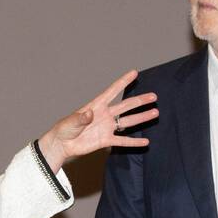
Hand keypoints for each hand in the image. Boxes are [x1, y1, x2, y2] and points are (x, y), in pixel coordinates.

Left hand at [38, 69, 157, 167]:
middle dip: (140, 101)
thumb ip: (81, 118)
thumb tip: (89, 114)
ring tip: (155, 113)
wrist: (63, 144)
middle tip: (153, 96)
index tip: (135, 73)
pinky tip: (145, 142)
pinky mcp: (106, 140)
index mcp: (97, 105)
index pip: (113, 91)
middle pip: (126, 106)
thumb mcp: (71, 122)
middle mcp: (105, 115)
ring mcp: (107, 127)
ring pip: (128, 121)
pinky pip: (122, 141)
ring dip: (141, 118)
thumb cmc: (65, 129)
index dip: (123, 82)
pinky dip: (133, 142)